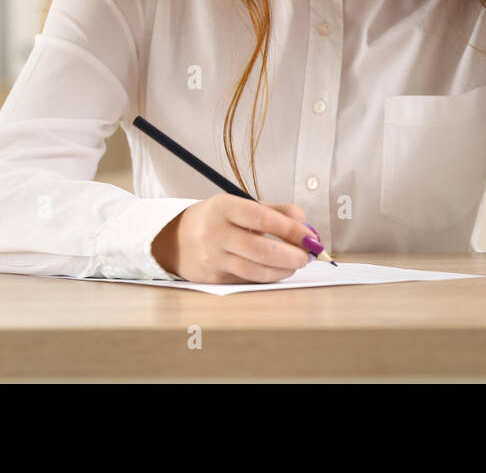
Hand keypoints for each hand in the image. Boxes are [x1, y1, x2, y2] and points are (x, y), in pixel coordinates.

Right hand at [150, 194, 319, 282]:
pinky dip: (269, 276)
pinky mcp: (212, 278)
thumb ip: (274, 210)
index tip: (310, 235)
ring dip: (283, 269)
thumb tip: (304, 222)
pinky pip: (247, 279)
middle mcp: (214, 233)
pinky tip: (279, 271)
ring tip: (297, 264)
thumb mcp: (239, 205)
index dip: (291, 229)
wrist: (175, 240)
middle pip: (261, 249)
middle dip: (292, 254)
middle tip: (309, 255)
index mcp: (223, 208)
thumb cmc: (216, 220)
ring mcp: (212, 258)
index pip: (263, 218)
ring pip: (256, 269)